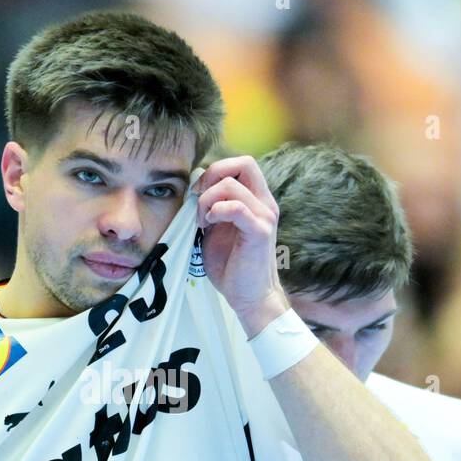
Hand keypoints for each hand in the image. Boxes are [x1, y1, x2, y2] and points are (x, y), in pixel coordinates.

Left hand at [194, 155, 288, 334]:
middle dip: (214, 175)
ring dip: (208, 201)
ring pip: (231, 186)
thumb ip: (212, 207)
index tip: (199, 192)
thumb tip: (196, 188)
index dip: (216, 170)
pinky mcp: (259, 232)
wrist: (249, 296)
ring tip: (203, 222)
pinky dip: (217, 211)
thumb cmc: (232, 266)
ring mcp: (264, 216)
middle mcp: (265, 203)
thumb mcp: (217, 229)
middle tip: (199, 199)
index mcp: (257, 200)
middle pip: (245, 163)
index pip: (242, 164)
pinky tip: (209, 225)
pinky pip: (236, 207)